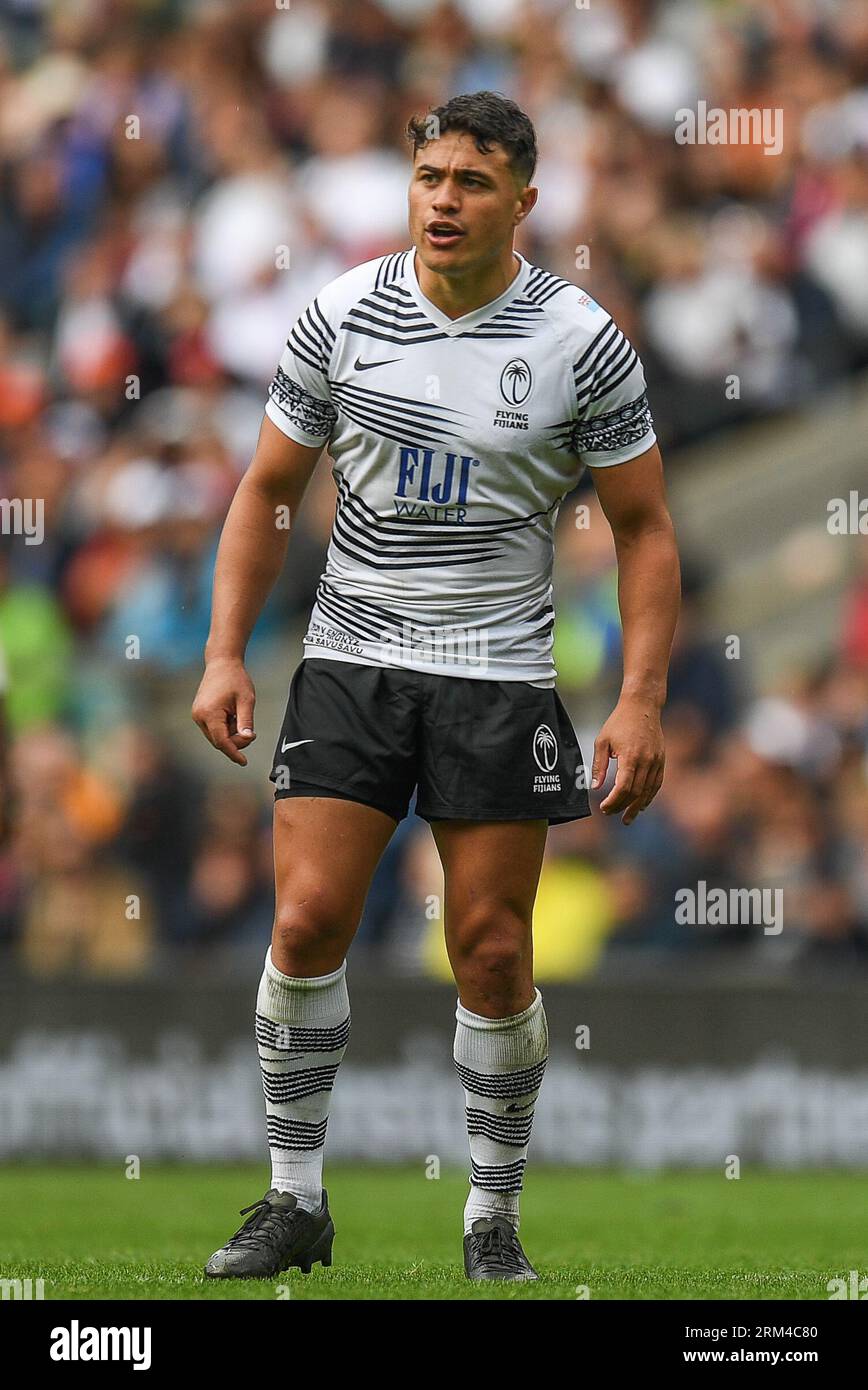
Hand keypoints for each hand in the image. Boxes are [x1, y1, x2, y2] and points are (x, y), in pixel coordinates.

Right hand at [192, 657, 256, 765]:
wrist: (222, 663)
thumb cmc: (236, 679)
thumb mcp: (246, 700)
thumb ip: (246, 721)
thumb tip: (248, 739)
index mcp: (209, 714)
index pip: (222, 742)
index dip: (234, 753)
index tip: (244, 762)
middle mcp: (199, 716)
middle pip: (219, 741)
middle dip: (236, 741)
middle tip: (251, 731)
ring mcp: (197, 715)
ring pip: (216, 736)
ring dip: (231, 733)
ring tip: (240, 716)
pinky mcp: (199, 713)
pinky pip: (214, 729)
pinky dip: (226, 728)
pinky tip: (233, 715)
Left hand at [591, 695, 664, 825]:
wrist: (642, 706)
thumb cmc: (619, 722)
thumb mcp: (602, 741)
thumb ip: (599, 765)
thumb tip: (595, 787)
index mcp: (630, 756)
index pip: (623, 788)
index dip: (613, 801)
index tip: (603, 808)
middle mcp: (646, 761)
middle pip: (635, 793)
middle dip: (621, 806)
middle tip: (609, 813)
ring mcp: (656, 761)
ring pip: (647, 792)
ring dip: (636, 807)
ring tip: (626, 819)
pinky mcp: (661, 760)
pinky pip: (656, 784)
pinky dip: (649, 797)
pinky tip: (640, 806)